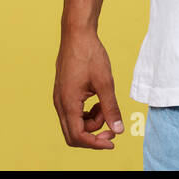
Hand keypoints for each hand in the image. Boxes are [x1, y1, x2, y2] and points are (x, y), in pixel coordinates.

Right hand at [53, 29, 124, 148]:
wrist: (77, 34)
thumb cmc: (90, 55)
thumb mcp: (105, 82)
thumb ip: (110, 108)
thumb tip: (118, 130)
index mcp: (68, 103)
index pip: (78, 136)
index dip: (96, 143)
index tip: (113, 141)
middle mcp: (60, 103)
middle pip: (73, 135)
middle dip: (94, 135)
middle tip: (112, 128)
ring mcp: (60, 98)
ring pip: (74, 124)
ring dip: (92, 122)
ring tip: (105, 105)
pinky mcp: (63, 93)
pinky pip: (73, 113)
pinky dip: (87, 114)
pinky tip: (98, 101)